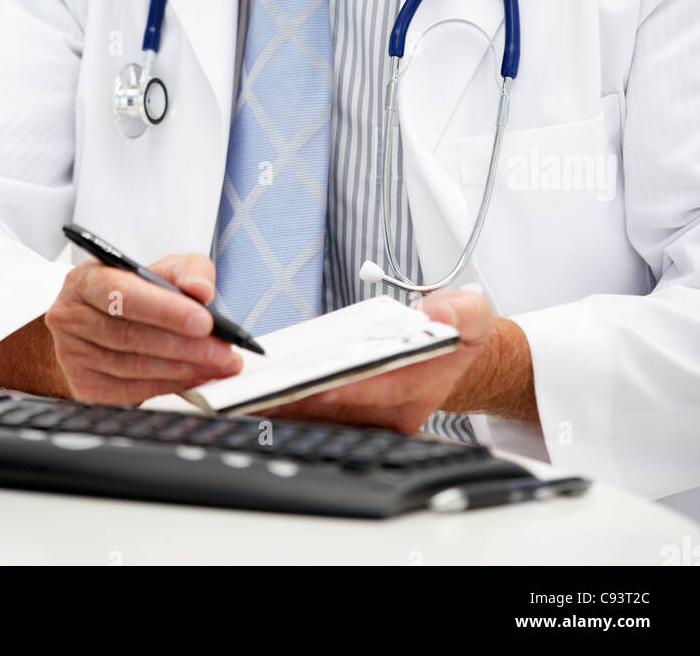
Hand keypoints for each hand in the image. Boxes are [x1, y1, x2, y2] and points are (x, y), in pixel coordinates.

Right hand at [44, 253, 242, 405]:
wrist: (96, 324)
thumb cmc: (132, 293)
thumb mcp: (160, 269)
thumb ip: (187, 270)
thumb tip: (201, 290)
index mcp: (87, 280)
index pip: (124, 295)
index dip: (166, 310)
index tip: (205, 321)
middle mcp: (73, 316)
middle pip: (132, 336)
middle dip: (185, 345)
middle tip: (224, 350)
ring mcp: (74, 355)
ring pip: (135, 367)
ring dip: (183, 368)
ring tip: (219, 365)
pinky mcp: (85, 386)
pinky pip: (133, 391)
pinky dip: (170, 385)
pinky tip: (195, 376)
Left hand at [263, 290, 495, 433]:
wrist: (453, 355)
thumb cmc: (456, 332)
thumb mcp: (472, 313)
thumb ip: (461, 311)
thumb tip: (439, 312)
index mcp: (421, 387)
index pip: (380, 391)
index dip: (348, 388)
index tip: (318, 382)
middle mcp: (395, 411)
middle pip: (343, 409)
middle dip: (304, 399)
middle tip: (266, 390)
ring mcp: (374, 416)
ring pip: (327, 416)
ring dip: (291, 406)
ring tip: (253, 390)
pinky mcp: (356, 414)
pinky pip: (321, 413)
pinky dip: (294, 404)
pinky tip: (264, 392)